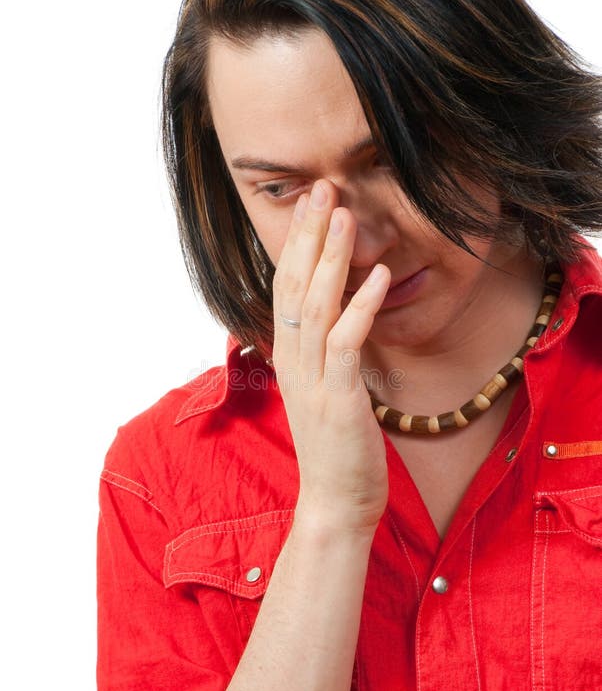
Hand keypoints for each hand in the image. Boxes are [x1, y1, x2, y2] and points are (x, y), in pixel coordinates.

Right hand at [271, 178, 390, 533]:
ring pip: (314, 305)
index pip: (285, 287)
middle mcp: (293, 360)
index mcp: (288, 356)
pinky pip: (346, 341)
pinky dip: (361, 306)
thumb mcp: (322, 389)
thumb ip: (322, 350)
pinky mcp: (338, 397)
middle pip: (292, 285)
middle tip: (321, 188)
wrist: (334, 501)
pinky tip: (378, 275)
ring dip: (329, 257)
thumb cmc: (335, 446)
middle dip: (307, 235)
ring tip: (343, 214)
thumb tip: (334, 314)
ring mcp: (312, 379)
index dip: (296, 244)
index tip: (310, 204)